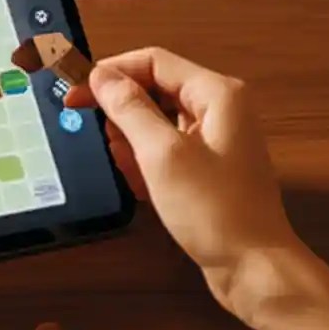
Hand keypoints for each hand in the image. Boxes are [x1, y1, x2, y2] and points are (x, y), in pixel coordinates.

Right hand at [63, 47, 299, 312]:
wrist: (253, 268)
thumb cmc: (213, 210)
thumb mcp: (162, 155)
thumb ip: (129, 109)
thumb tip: (101, 76)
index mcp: (216, 94)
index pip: (152, 61)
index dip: (110, 72)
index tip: (75, 93)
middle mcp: (219, 108)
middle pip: (154, 89)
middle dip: (122, 114)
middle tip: (101, 141)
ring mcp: (215, 139)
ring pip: (156, 122)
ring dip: (132, 143)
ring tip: (130, 171)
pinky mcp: (208, 167)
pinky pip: (166, 149)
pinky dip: (147, 163)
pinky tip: (143, 188)